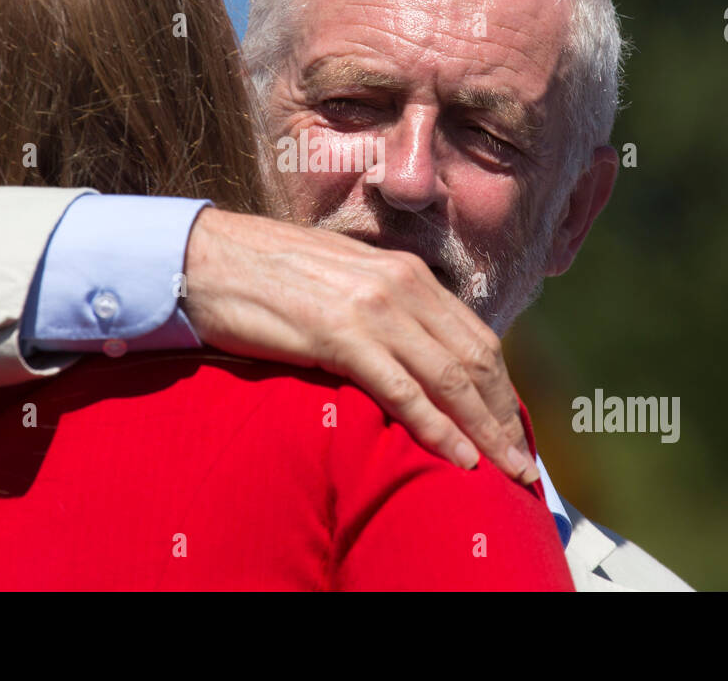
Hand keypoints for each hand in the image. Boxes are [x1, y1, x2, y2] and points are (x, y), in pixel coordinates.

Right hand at [182, 207, 537, 484]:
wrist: (203, 256)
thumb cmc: (265, 273)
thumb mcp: (342, 279)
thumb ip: (382, 306)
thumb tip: (409, 348)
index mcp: (405, 271)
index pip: (475, 335)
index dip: (501, 387)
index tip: (513, 425)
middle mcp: (400, 284)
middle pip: (476, 359)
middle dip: (504, 416)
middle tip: (524, 462)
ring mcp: (372, 309)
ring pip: (450, 378)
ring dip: (484, 430)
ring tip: (505, 471)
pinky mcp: (339, 336)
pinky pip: (403, 391)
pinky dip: (436, 428)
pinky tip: (457, 457)